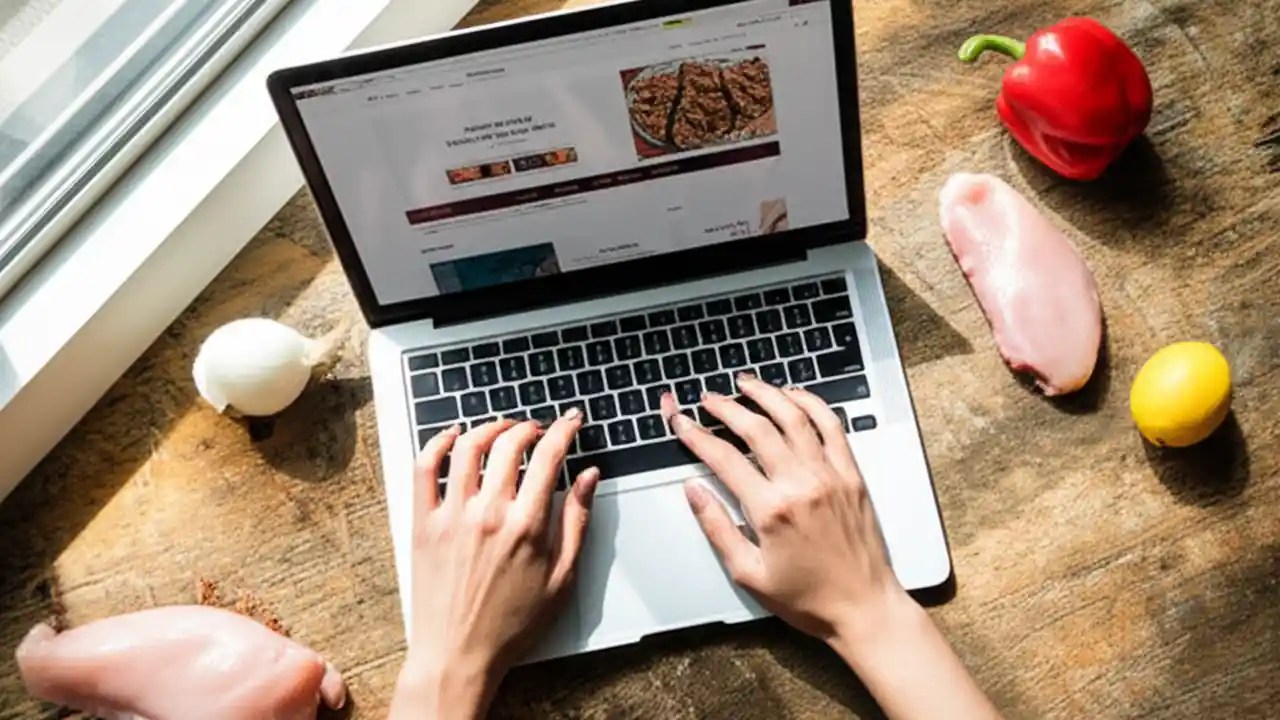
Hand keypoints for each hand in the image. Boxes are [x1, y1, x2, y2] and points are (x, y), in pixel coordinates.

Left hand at [390, 410, 598, 719]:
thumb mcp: (562, 579)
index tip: (570, 421)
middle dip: (530, 426)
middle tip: (538, 429)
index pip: (549, 457)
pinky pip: (424, 468)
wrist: (457, 655)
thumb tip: (589, 477)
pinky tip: (453, 437)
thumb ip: (577, 521)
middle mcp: (488, 514)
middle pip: (510, 443)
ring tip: (502, 429)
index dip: (564, 430)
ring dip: (489, 427)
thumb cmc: (511, 625)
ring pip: (468, 447)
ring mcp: (451, 516)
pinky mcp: (423, 523)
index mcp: (526, 527)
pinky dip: (438, 442)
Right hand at [668, 375, 1002, 718]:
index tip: (679, 420)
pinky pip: (831, 426)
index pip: (722, 458)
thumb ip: (717, 527)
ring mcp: (829, 475)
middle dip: (725, 407)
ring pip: (793, 416)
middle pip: (755, 428)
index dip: (695, 434)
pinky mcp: (851, 475)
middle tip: (708, 398)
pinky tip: (793, 395)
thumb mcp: (748, 573)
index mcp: (770, 510)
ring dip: (766, 394)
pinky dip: (811, 404)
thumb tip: (693, 490)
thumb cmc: (808, 598)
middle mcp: (800, 484)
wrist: (864, 607)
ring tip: (745, 383)